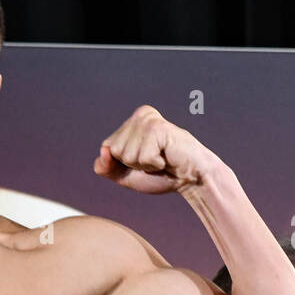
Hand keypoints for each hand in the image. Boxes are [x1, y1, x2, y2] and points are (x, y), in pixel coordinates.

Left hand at [94, 105, 216, 194]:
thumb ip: (105, 166)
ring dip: (145, 165)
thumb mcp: (124, 174)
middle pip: (115, 151)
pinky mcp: (158, 128)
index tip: (144, 160)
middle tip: (155, 159)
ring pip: (127, 155)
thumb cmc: (159, 175)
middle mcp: (140, 115)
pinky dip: (154, 165)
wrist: (191, 179)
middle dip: (133, 164)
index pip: (106, 148)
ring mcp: (149, 120)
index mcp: (131, 121)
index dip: (122, 164)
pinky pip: (143, 158)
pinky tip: (167, 157)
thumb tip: (104, 150)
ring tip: (161, 158)